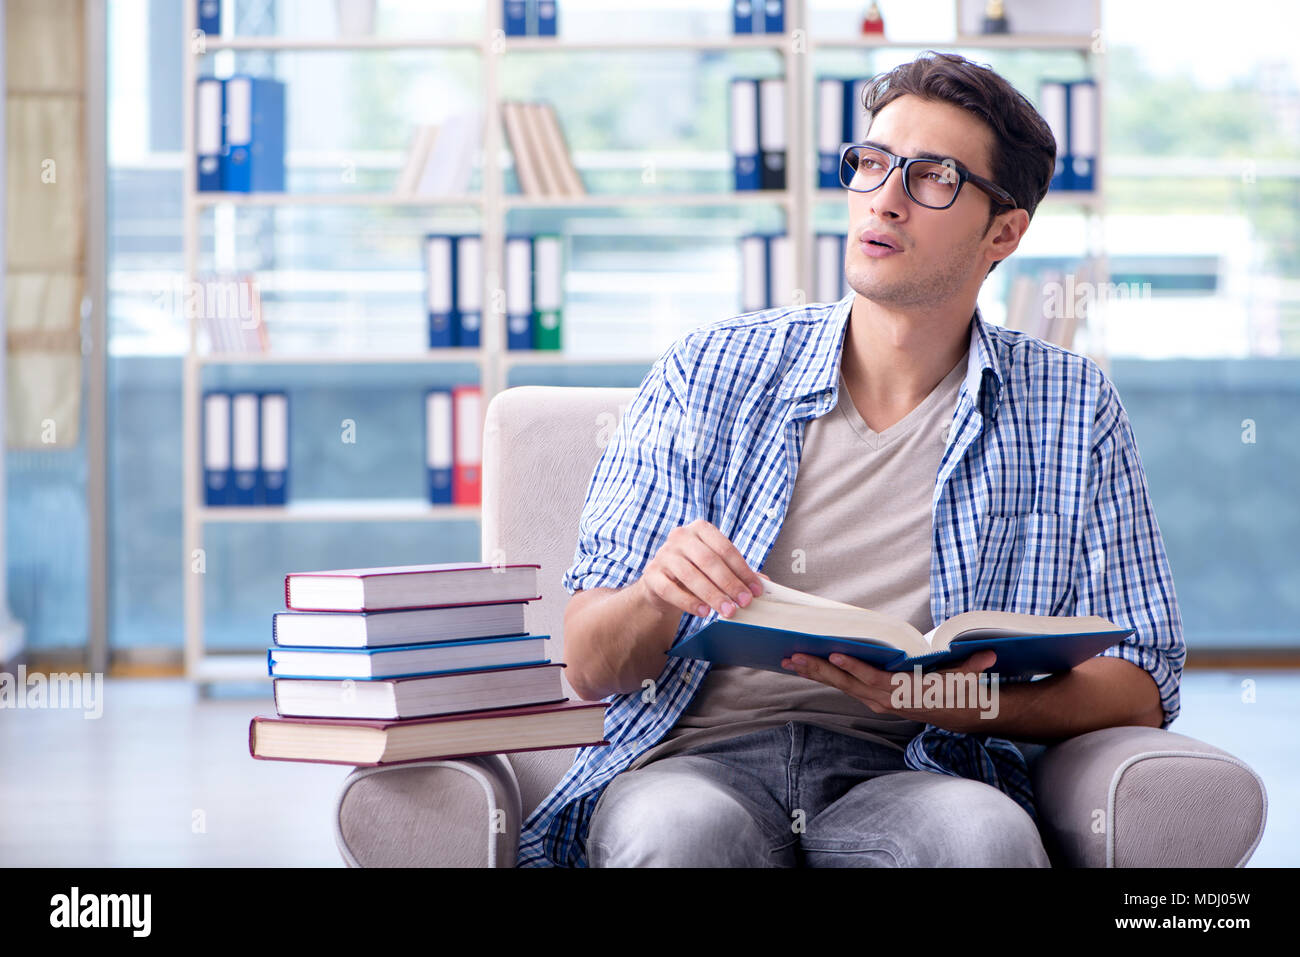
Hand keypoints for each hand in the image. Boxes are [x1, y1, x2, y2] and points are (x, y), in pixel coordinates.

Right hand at [637, 519, 767, 620]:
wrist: (662, 583)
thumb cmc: (696, 572)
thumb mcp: (716, 568)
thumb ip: (738, 573)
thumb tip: (766, 583)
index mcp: (700, 529)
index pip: (725, 548)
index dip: (743, 571)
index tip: (756, 590)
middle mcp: (680, 537)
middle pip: (709, 560)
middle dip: (729, 583)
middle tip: (744, 603)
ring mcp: (663, 554)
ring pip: (690, 575)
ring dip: (712, 595)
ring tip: (727, 611)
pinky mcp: (651, 574)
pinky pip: (671, 589)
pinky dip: (689, 602)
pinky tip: (704, 612)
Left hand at [780, 649, 998, 729]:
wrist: (946, 711)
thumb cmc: (950, 689)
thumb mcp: (962, 679)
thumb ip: (972, 668)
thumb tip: (990, 657)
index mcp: (900, 691)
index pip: (873, 678)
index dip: (854, 666)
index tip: (835, 653)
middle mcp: (880, 698)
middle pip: (846, 682)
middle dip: (819, 669)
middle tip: (794, 656)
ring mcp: (870, 699)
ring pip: (837, 684)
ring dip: (812, 672)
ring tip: (789, 660)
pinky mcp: (865, 696)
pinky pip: (839, 684)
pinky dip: (820, 674)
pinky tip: (802, 665)